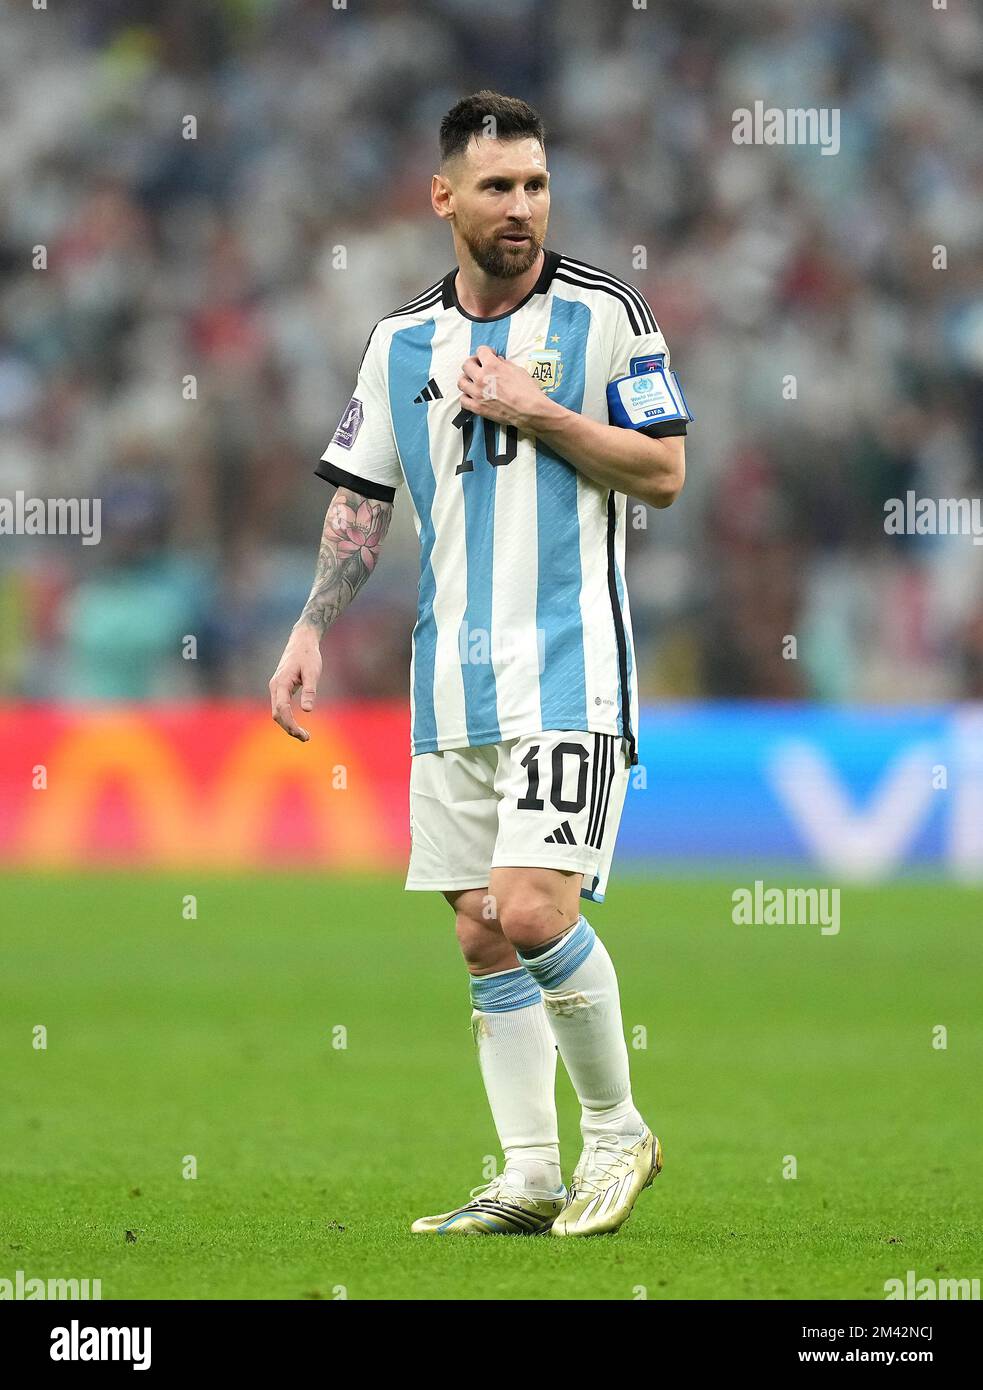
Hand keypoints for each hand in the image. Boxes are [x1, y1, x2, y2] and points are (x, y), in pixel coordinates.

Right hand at [269, 626, 322, 740]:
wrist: (302, 641)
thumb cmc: (308, 655)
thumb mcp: (312, 672)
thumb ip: (309, 691)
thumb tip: (307, 710)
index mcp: (281, 683)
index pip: (282, 709)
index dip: (290, 724)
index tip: (302, 734)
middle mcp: (275, 687)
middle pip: (277, 714)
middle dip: (289, 728)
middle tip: (306, 738)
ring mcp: (276, 688)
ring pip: (278, 712)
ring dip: (288, 725)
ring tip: (304, 735)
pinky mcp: (281, 688)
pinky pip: (281, 707)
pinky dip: (288, 718)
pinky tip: (298, 725)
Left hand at [458, 345, 559, 432]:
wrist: (529, 410)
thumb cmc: (527, 391)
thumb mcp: (518, 370)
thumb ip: (504, 364)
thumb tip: (498, 361)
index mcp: (492, 366)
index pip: (481, 351)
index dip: (486, 351)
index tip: (489, 355)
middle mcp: (482, 378)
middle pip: (466, 364)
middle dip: (473, 363)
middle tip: (479, 366)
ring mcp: (478, 393)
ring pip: (461, 382)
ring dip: (466, 379)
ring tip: (472, 381)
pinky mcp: (478, 407)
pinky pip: (463, 400)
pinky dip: (466, 397)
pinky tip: (472, 396)